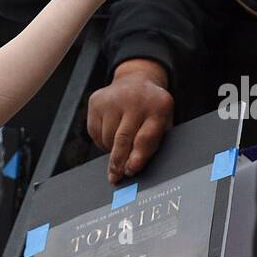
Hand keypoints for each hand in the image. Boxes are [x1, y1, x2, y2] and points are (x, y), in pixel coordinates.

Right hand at [87, 59, 173, 183]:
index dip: (137, 158)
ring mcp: (113, 98)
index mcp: (159, 106)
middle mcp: (135, 99)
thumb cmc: (151, 110)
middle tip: (116, 176)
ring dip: (111, 149)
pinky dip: (102, 140)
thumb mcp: (162, 123)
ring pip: (107, 138)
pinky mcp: (96, 100)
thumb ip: (151, 144)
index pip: (145, 137)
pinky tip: (110, 131)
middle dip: (118, 161)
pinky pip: (95, 132)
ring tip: (120, 144)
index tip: (130, 171)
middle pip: (122, 139)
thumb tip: (132, 168)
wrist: (136, 81)